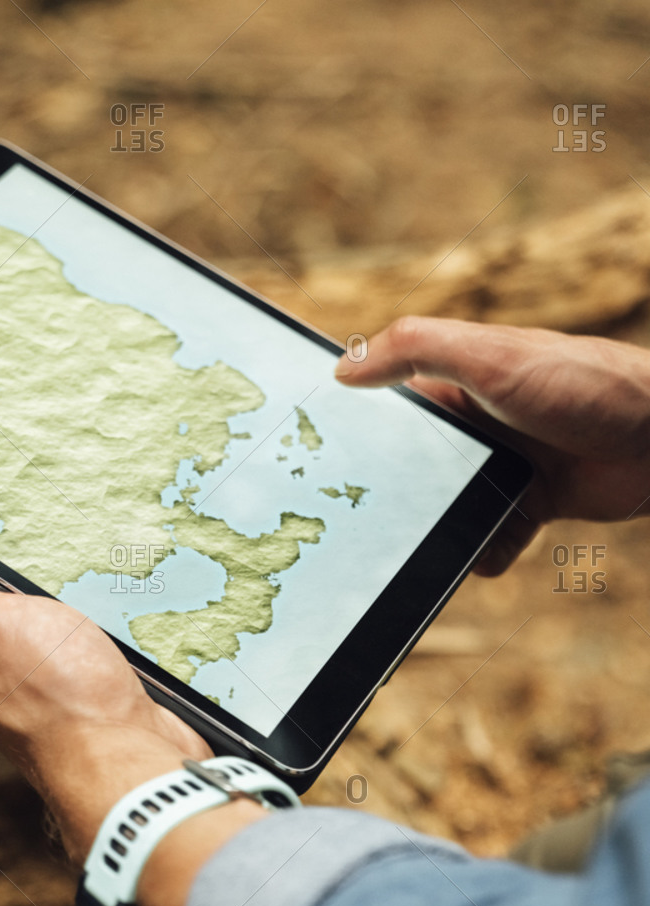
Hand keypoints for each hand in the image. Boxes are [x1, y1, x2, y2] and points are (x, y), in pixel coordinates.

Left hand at [0, 534, 212, 866]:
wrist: (129, 765)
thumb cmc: (58, 697)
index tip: (2, 557)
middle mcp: (4, 689)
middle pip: (11, 627)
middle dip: (32, 601)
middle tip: (57, 572)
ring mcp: (52, 704)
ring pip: (57, 649)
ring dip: (78, 626)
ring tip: (95, 606)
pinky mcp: (97, 712)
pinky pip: (96, 669)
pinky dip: (107, 652)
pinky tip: (122, 646)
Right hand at [334, 316, 649, 573]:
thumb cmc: (583, 384)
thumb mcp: (489, 356)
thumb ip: (415, 349)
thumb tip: (344, 370)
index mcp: (456, 378)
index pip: (389, 399)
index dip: (356, 423)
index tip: (321, 454)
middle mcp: (475, 420)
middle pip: (412, 461)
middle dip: (393, 489)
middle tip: (364, 514)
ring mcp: (503, 462)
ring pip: (448, 504)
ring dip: (439, 525)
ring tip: (420, 545)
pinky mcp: (531, 500)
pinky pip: (491, 534)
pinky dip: (484, 549)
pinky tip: (480, 555)